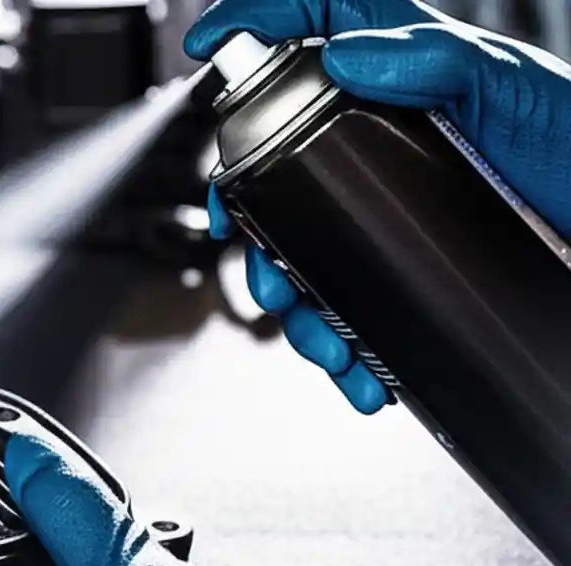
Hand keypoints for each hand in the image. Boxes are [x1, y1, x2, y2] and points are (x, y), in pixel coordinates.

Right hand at [187, 0, 570, 414]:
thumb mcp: (521, 93)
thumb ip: (439, 61)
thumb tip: (347, 54)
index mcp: (404, 71)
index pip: (313, 21)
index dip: (252, 18)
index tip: (206, 43)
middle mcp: (381, 132)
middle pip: (273, 153)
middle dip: (246, 212)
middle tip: (248, 247)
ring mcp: (386, 200)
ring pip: (297, 243)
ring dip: (290, 300)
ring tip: (322, 338)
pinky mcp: (402, 260)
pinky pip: (343, 299)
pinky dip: (336, 342)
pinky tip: (358, 368)